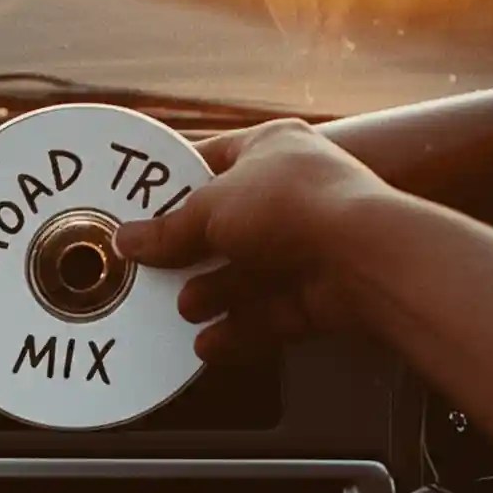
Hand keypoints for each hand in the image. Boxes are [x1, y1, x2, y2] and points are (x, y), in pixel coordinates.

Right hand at [113, 119, 399, 361]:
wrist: (367, 257)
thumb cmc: (292, 206)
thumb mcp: (211, 209)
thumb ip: (166, 230)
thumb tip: (125, 240)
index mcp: (271, 148)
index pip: (212, 157)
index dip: (173, 180)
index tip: (136, 205)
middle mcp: (292, 191)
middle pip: (226, 224)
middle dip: (190, 251)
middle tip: (152, 267)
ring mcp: (309, 243)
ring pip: (248, 273)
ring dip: (213, 292)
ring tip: (184, 308)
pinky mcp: (320, 292)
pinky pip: (269, 312)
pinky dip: (238, 329)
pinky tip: (208, 344)